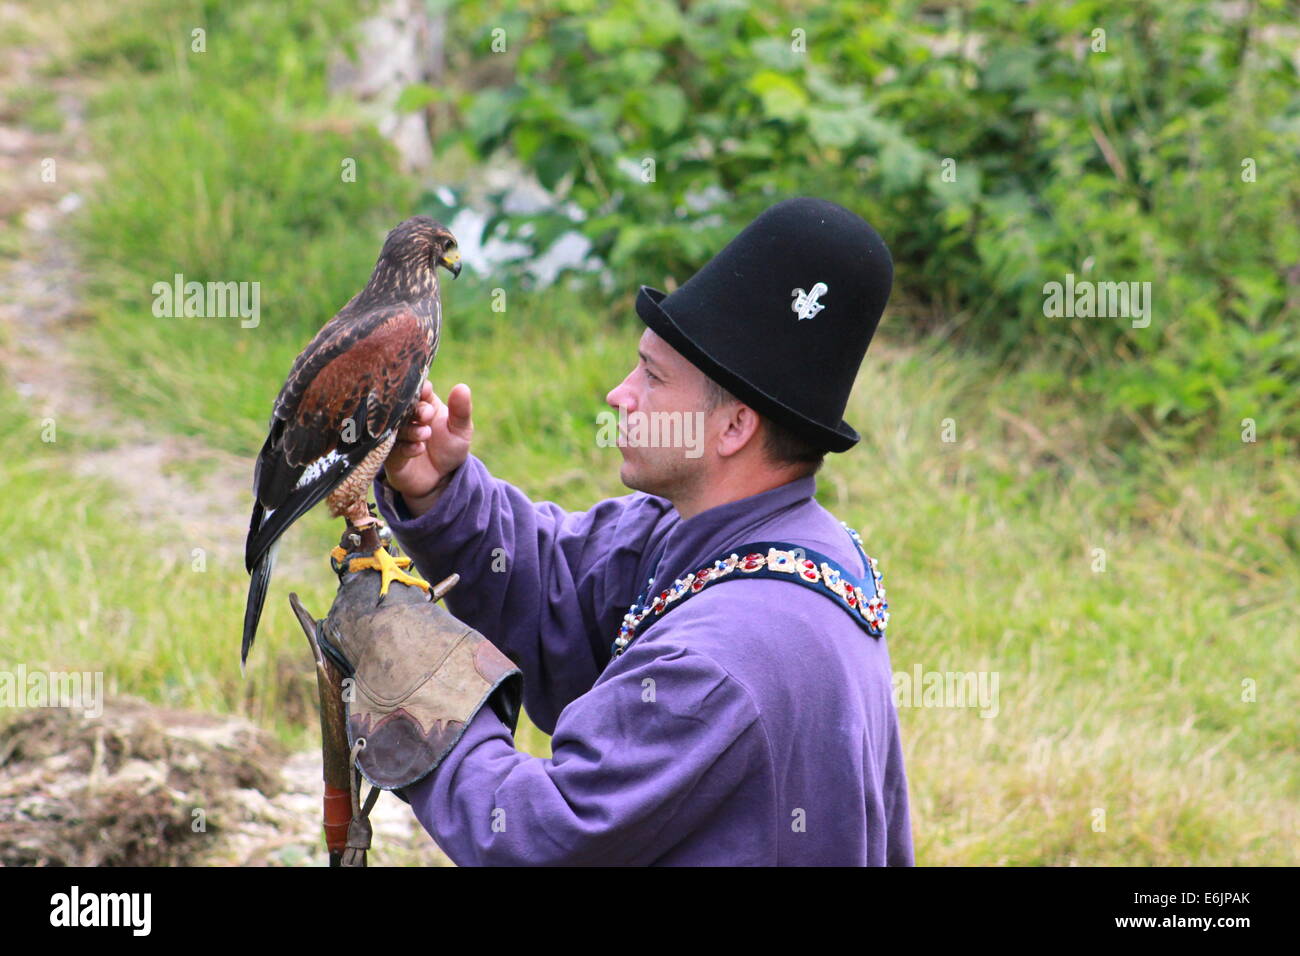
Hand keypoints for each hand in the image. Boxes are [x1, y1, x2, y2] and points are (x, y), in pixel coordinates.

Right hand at [384, 381, 473, 515]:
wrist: (442, 480)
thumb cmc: (449, 449)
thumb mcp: (461, 430)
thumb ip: (461, 410)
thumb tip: (462, 387)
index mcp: (424, 405)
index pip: (417, 390)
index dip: (420, 389)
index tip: (426, 391)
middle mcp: (406, 418)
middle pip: (403, 407)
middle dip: (415, 409)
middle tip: (427, 415)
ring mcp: (396, 436)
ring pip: (397, 428)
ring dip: (412, 430)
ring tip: (426, 434)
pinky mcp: (391, 457)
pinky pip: (394, 450)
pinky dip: (407, 448)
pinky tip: (419, 448)